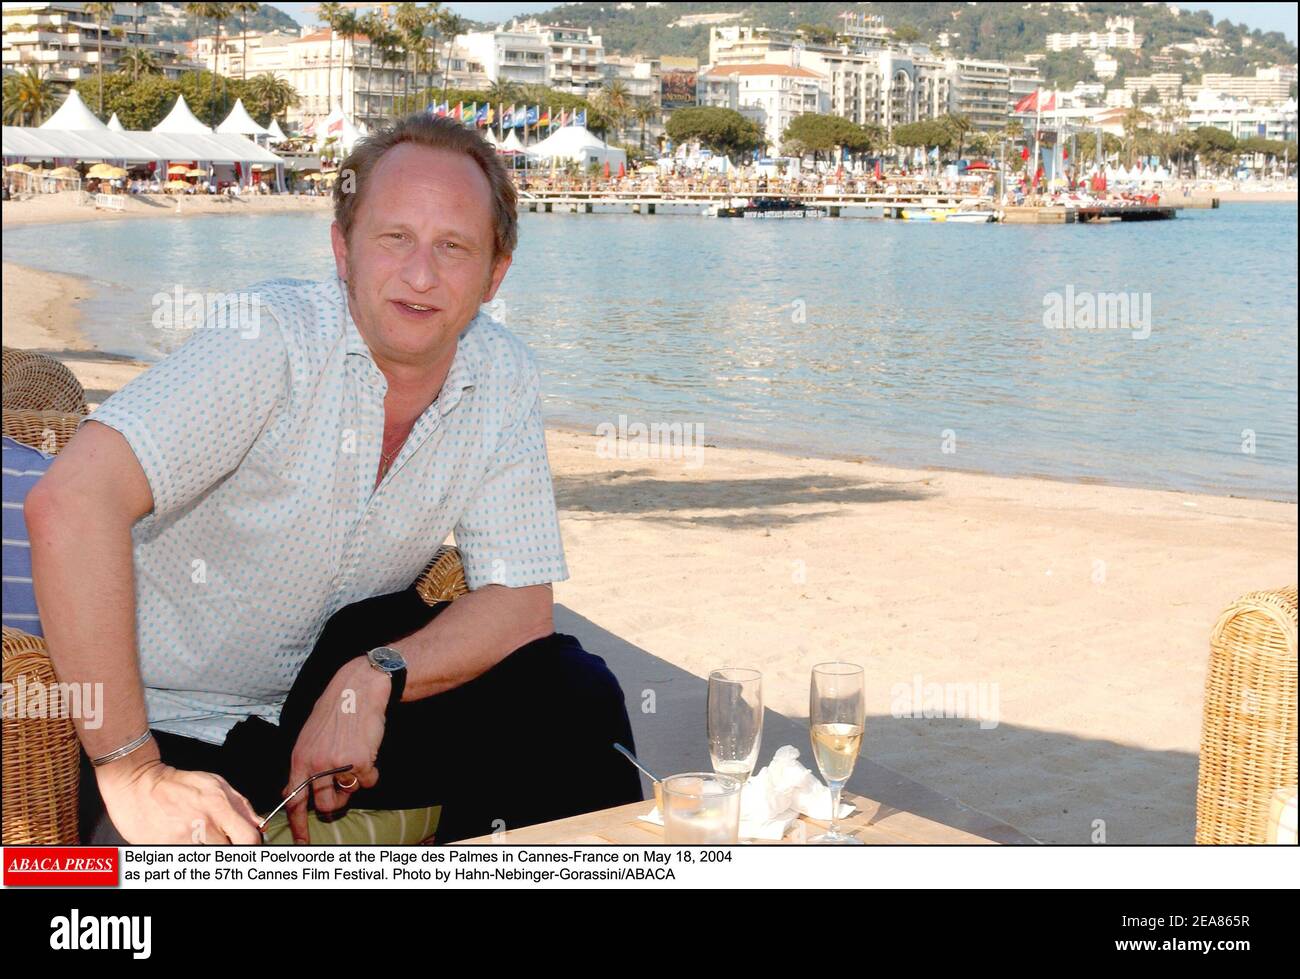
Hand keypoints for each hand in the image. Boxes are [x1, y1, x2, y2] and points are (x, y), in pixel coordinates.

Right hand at [97, 748, 261, 843]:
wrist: (137, 784)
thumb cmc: (176, 783)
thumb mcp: (215, 783)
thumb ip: (241, 804)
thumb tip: (259, 824)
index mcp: (218, 806)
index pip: (248, 838)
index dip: (253, 846)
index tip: (251, 847)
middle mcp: (202, 824)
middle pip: (229, 852)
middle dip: (230, 849)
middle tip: (223, 843)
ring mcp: (182, 839)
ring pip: (208, 859)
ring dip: (209, 853)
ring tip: (202, 842)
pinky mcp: (164, 849)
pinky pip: (185, 861)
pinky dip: (189, 856)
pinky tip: (186, 844)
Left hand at [283, 657, 387, 842]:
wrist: (357, 690)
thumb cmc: (334, 712)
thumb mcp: (308, 737)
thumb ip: (301, 765)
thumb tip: (288, 790)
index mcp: (300, 759)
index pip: (294, 800)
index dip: (298, 824)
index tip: (302, 840)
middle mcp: (317, 765)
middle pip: (324, 804)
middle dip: (335, 803)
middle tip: (342, 792)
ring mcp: (339, 764)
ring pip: (348, 794)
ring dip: (354, 786)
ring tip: (355, 764)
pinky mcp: (361, 762)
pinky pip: (369, 782)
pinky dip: (372, 772)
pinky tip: (369, 752)